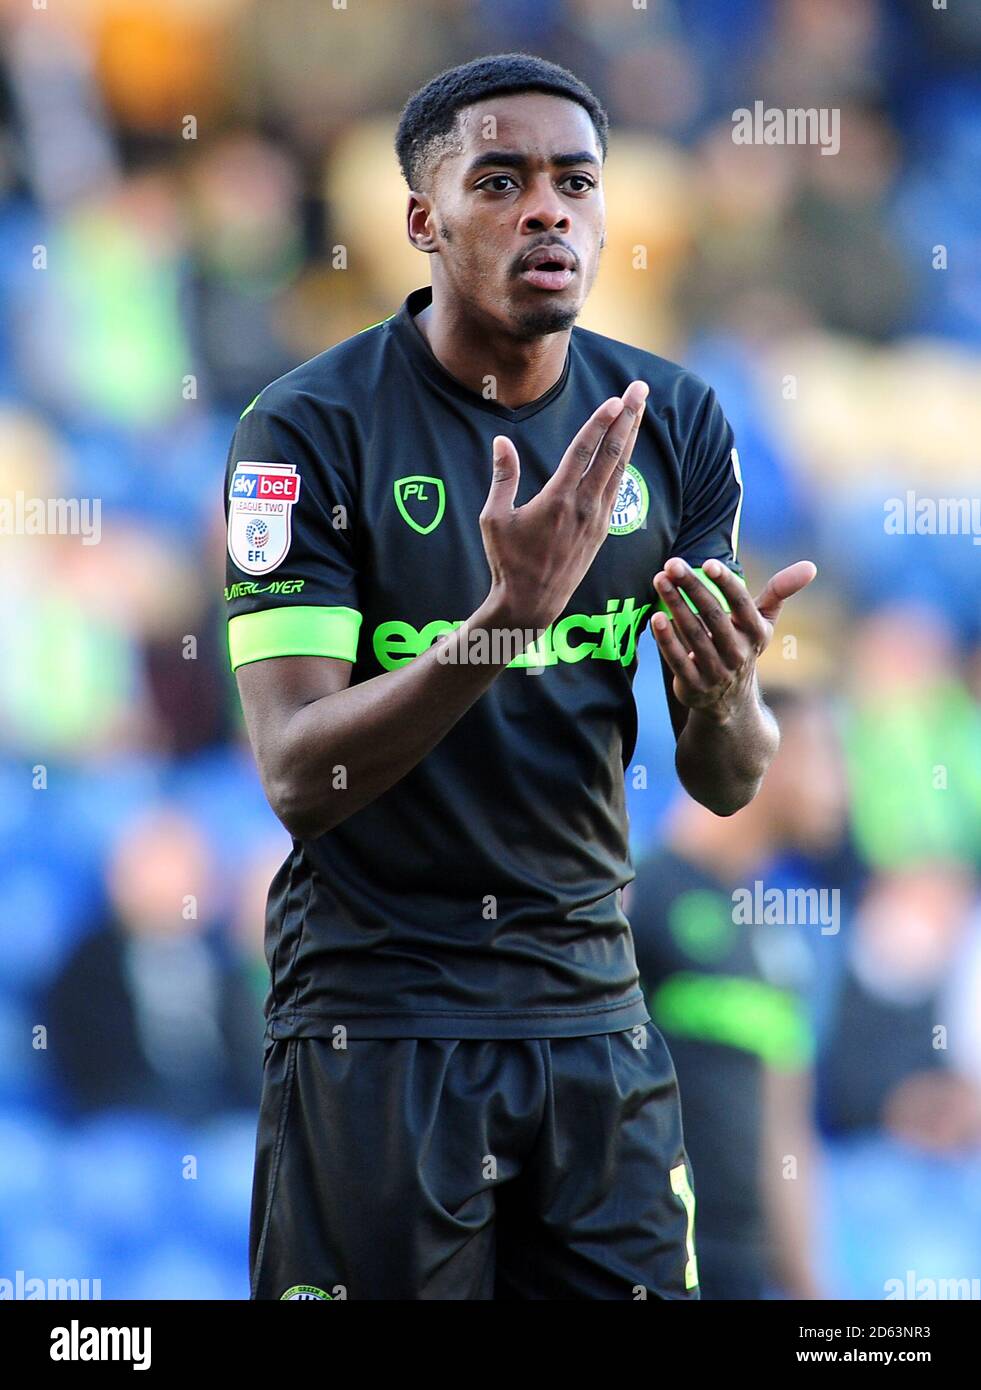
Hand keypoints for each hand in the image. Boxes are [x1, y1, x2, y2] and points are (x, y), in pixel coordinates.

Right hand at [479, 380, 648, 631]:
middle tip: (640, 389)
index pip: (584, 452)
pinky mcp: (601, 532)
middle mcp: (584, 507)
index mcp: (557, 500)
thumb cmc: (507, 561)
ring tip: (639, 411)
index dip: (601, 423)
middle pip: (612, 453)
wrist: (530, 603)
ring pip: (619, 470)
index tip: (617, 399)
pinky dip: (624, 465)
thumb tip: (501, 441)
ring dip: (630, 437)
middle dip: (628, 418)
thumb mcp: (494, 518)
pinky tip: (627, 450)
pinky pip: (617, 489)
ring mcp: (596, 520)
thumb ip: (503, 477)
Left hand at [651, 556, 816, 718]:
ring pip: (694, 635)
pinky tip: (656, 618)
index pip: (742, 604)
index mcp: (755, 634)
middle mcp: (738, 653)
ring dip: (675, 606)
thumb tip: (811, 566)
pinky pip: (678, 661)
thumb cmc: (742, 646)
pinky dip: (667, 640)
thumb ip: (780, 591)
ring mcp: (716, 672)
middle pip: (713, 616)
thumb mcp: (763, 621)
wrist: (730, 702)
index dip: (726, 584)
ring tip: (659, 580)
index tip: (709, 563)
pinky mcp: (694, 686)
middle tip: (672, 564)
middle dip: (692, 588)